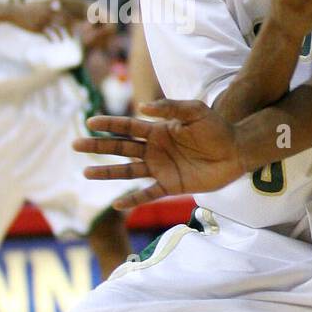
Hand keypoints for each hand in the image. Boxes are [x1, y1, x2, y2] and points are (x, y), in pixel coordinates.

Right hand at [8, 0, 69, 36]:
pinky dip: (53, 39)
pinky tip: (54, 42)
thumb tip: (59, 0)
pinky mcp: (38, 28)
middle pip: (64, 22)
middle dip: (71, 29)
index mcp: (50, 7)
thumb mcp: (40, 3)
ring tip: (63, 40)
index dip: (73, 19)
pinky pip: (49, 36)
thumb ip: (50, 2)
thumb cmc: (29, 8)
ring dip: (62, 36)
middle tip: (74, 35)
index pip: (66, 13)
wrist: (14, 12)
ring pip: (58, 30)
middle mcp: (48, 13)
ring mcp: (43, 21)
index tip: (77, 25)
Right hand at [75, 100, 246, 207]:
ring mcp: (161, 168)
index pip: (128, 126)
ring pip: (128, 171)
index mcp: (158, 130)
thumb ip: (171, 107)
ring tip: (86, 172)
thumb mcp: (196, 111)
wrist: (236, 151)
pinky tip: (116, 204)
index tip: (90, 122)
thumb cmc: (217, 128)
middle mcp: (155, 150)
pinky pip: (147, 194)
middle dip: (99, 146)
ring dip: (107, 172)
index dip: (109, 124)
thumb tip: (142, 106)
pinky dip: (133, 199)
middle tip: (75, 144)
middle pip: (121, 148)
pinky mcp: (171, 185)